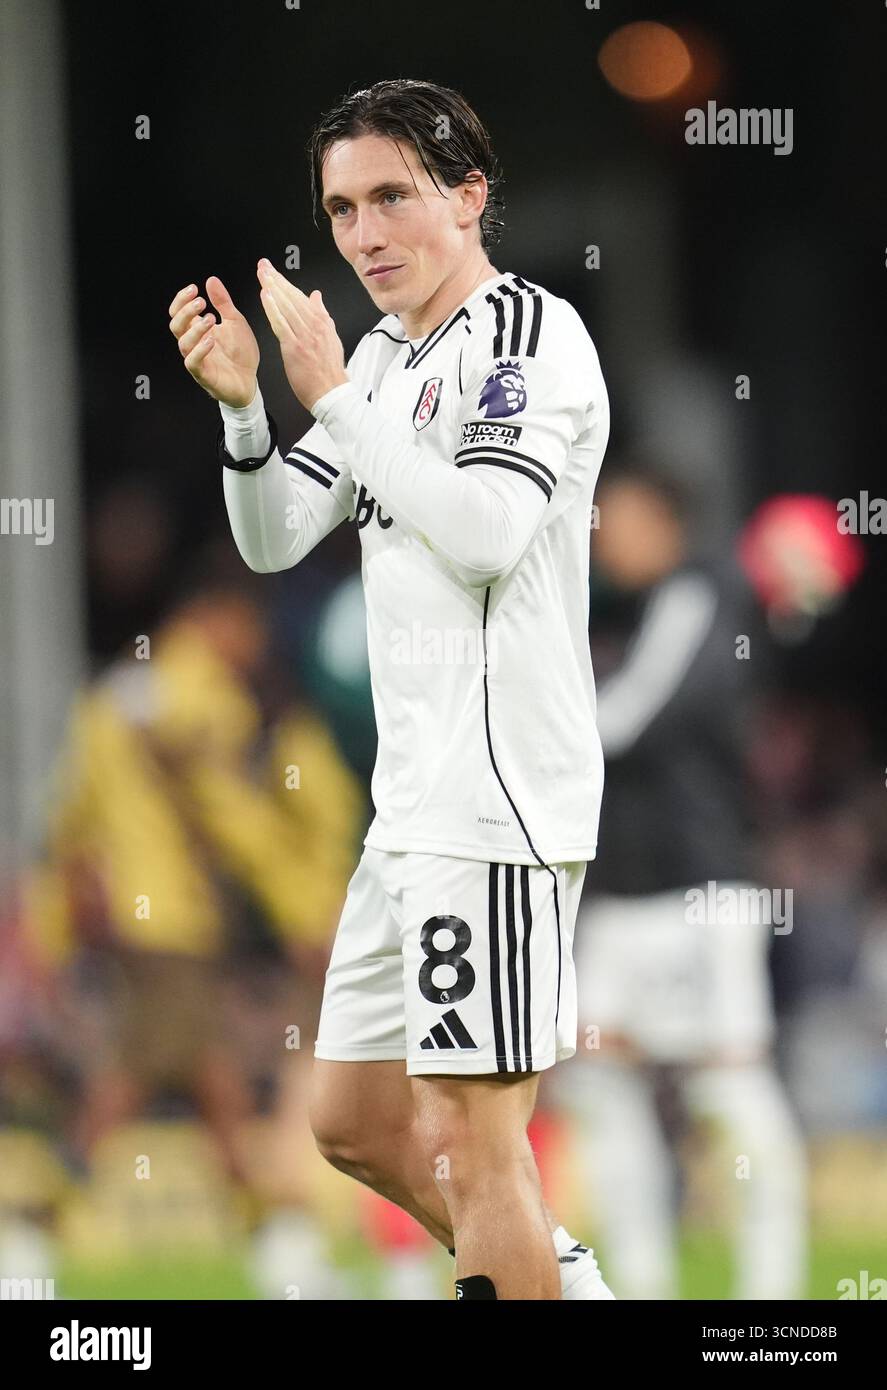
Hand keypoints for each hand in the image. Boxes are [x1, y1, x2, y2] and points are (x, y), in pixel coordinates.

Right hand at [168, 277, 259, 407]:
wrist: (250, 380)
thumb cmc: (241, 353)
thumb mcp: (235, 321)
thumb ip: (223, 302)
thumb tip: (211, 280)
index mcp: (198, 330)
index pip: (178, 312)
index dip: (181, 300)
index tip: (194, 289)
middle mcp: (194, 344)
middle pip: (175, 325)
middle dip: (185, 311)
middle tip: (201, 302)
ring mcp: (197, 359)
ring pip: (183, 343)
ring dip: (195, 328)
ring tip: (211, 319)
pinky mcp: (204, 375)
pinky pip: (193, 362)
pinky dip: (199, 350)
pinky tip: (211, 340)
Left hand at [256, 259, 348, 410]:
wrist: (333, 393)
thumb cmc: (330, 371)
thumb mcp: (331, 338)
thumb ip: (322, 315)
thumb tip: (316, 296)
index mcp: (321, 323)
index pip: (300, 297)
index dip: (285, 282)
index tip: (273, 271)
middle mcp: (313, 326)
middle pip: (292, 297)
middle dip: (276, 279)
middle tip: (263, 265)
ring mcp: (304, 336)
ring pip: (286, 306)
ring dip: (273, 288)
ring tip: (262, 274)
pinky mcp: (295, 347)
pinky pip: (282, 324)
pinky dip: (273, 308)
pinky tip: (265, 296)